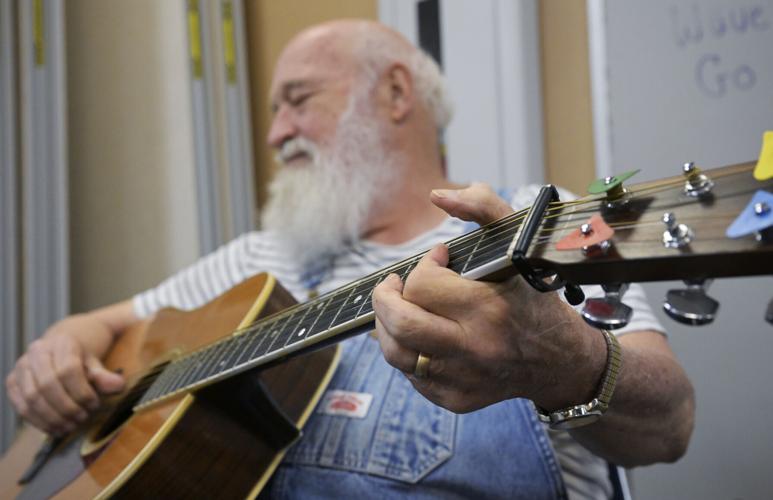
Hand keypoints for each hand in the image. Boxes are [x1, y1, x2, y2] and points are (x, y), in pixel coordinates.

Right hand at [6, 315, 125, 434]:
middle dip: (66, 408)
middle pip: (47, 385)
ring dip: (52, 417)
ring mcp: (22, 366)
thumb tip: (118, 386)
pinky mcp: (13, 381)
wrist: (67, 339)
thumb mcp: (98, 360)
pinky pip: (21, 405)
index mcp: (61, 342)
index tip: (95, 405)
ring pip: (32, 397)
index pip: (68, 371)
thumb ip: (105, 374)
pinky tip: (55, 429)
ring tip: (71, 427)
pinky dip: (37, 420)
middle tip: (83, 419)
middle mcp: (37, 351)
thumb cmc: (85, 351)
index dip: (81, 392)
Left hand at [372, 184, 606, 412]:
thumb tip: (438, 195)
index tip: (439, 259)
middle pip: (400, 323)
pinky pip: (410, 375)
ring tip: (401, 307)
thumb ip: (484, 207)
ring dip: (388, 324)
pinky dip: (407, 350)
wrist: (561, 362)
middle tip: (393, 284)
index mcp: (489, 309)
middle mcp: (474, 349)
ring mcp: (462, 379)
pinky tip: (423, 335)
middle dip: (384, 297)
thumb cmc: (536, 299)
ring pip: (395, 353)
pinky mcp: (455, 399)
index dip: (424, 265)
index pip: (423, 284)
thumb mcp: (520, 246)